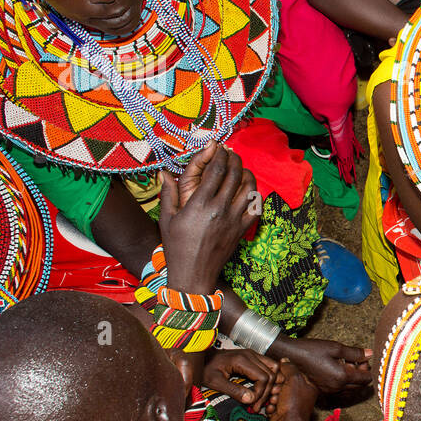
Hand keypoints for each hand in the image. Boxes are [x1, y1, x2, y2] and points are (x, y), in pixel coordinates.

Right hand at [159, 143, 258, 292]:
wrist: (193, 273)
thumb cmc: (176, 246)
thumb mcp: (166, 219)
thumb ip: (168, 193)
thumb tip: (164, 172)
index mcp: (199, 204)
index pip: (216, 170)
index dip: (220, 154)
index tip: (219, 147)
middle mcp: (219, 209)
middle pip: (234, 174)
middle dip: (234, 159)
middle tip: (231, 153)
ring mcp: (233, 219)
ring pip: (249, 188)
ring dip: (247, 173)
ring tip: (241, 168)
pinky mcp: (242, 230)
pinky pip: (256, 207)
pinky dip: (256, 195)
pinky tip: (250, 189)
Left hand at [204, 349, 279, 411]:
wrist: (201, 358)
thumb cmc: (205, 368)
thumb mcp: (215, 382)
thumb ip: (233, 390)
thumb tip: (250, 399)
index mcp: (242, 360)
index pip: (263, 377)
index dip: (260, 393)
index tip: (252, 403)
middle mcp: (250, 354)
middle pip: (272, 373)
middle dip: (267, 391)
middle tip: (258, 404)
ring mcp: (253, 354)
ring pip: (274, 367)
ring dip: (271, 383)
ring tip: (262, 397)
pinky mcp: (252, 357)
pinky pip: (269, 366)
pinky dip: (270, 377)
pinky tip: (262, 388)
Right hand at [264, 358, 320, 420]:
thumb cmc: (294, 403)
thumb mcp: (294, 380)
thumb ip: (290, 368)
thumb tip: (285, 360)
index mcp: (307, 386)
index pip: (292, 374)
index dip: (283, 375)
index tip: (277, 377)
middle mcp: (299, 395)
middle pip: (282, 384)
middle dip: (276, 387)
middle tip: (276, 392)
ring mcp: (289, 404)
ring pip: (274, 394)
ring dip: (272, 397)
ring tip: (274, 401)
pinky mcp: (280, 412)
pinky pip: (271, 404)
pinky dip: (270, 406)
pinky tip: (272, 409)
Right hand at [273, 336, 372, 393]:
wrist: (291, 356)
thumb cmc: (312, 350)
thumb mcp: (336, 348)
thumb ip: (355, 353)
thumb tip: (370, 354)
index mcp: (341, 377)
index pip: (366, 379)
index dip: (368, 368)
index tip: (363, 358)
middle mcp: (337, 387)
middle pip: (360, 385)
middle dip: (362, 373)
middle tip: (357, 359)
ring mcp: (329, 390)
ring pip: (350, 388)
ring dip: (353, 378)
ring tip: (347, 363)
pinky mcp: (323, 389)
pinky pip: (340, 389)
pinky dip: (344, 380)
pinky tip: (338, 368)